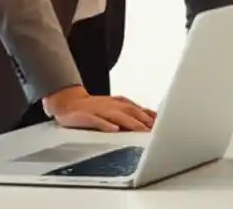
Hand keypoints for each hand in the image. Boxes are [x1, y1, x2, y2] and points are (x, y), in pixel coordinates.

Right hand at [42, 86, 156, 132]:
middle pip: (131, 112)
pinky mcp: (86, 116)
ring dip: (130, 123)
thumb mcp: (116, 108)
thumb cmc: (95, 108)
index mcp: (120, 104)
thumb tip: (154, 119)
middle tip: (157, 130)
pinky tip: (113, 129)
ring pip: (117, 116)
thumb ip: (133, 113)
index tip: (164, 124)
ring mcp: (99, 110)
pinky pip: (97, 120)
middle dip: (144, 120)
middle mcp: (112, 105)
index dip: (151, 117)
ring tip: (141, 130)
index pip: (139, 109)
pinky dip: (106, 125)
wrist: (68, 103)